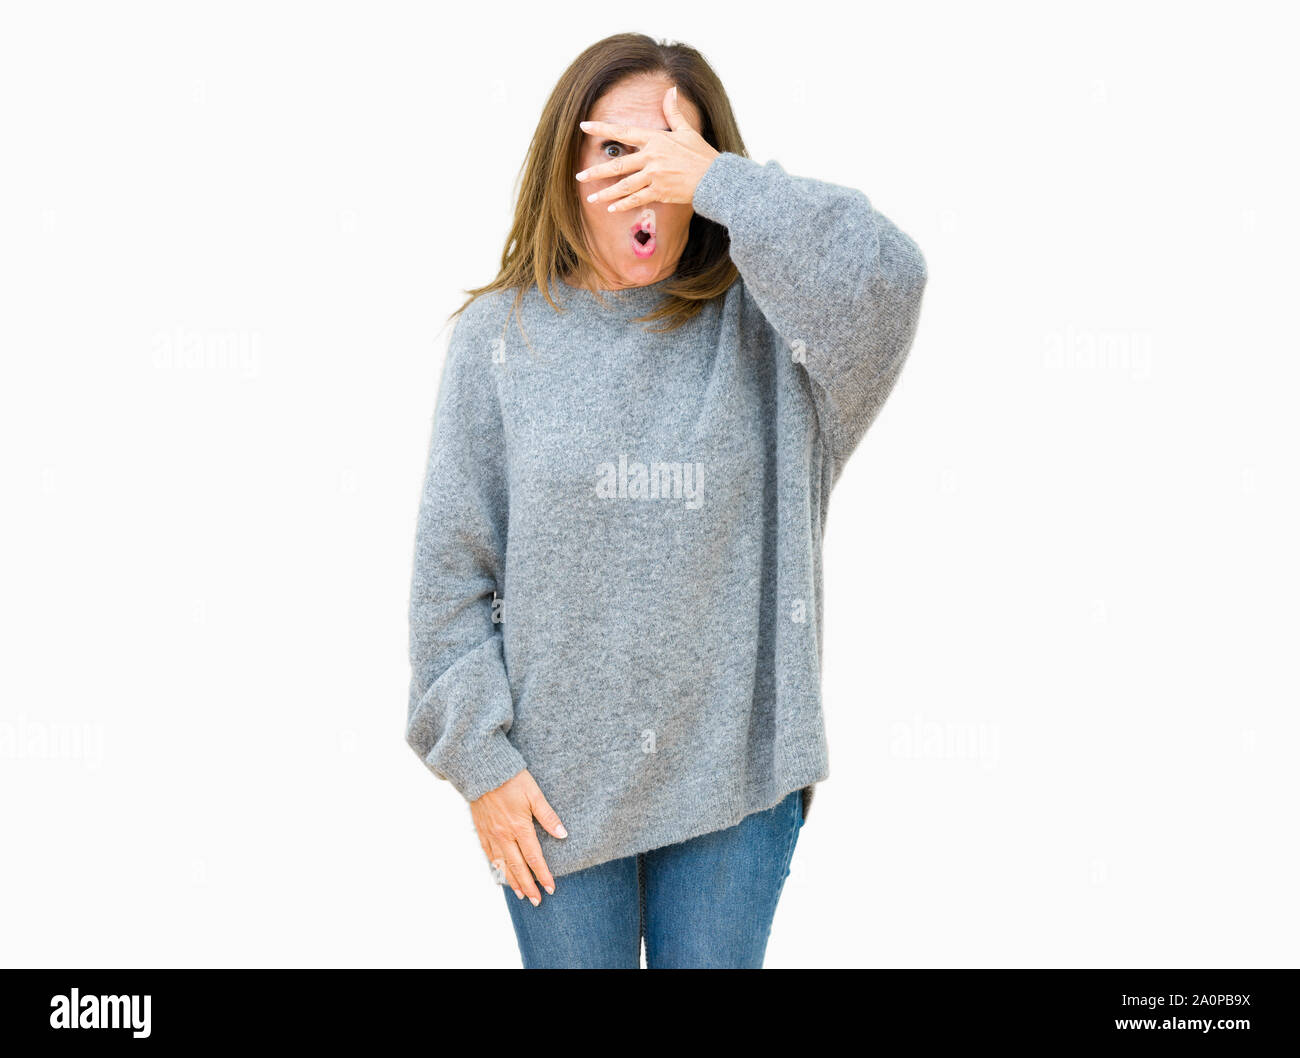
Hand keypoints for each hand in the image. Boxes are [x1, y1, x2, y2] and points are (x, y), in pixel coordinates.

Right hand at [470, 769, 566, 905]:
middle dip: (528, 886)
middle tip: (537, 900)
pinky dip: (496, 867)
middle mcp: (504, 835)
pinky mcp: (481, 829)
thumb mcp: (534, 794)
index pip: (533, 857)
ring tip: (521, 894)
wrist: (482, 770)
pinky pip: (488, 854)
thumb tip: (563, 834)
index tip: (551, 888)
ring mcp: (491, 834)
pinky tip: (500, 873)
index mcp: (519, 827)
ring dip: (512, 881)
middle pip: (518, 867)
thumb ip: (548, 816)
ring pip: (503, 864)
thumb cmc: (511, 779)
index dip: (543, 874)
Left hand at [575, 84, 718, 212]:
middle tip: (579, 176)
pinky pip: (637, 199)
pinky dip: (624, 204)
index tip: (584, 126)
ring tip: (592, 198)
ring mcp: (655, 175)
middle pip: (619, 164)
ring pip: (625, 185)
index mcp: (655, 138)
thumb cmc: (701, 154)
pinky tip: (611, 208)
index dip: (602, 128)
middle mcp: (652, 156)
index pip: (624, 132)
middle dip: (597, 171)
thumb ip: (673, 112)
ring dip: (606, 193)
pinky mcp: (660, 191)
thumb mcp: (687, 130)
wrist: (715, 178)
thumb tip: (671, 90)